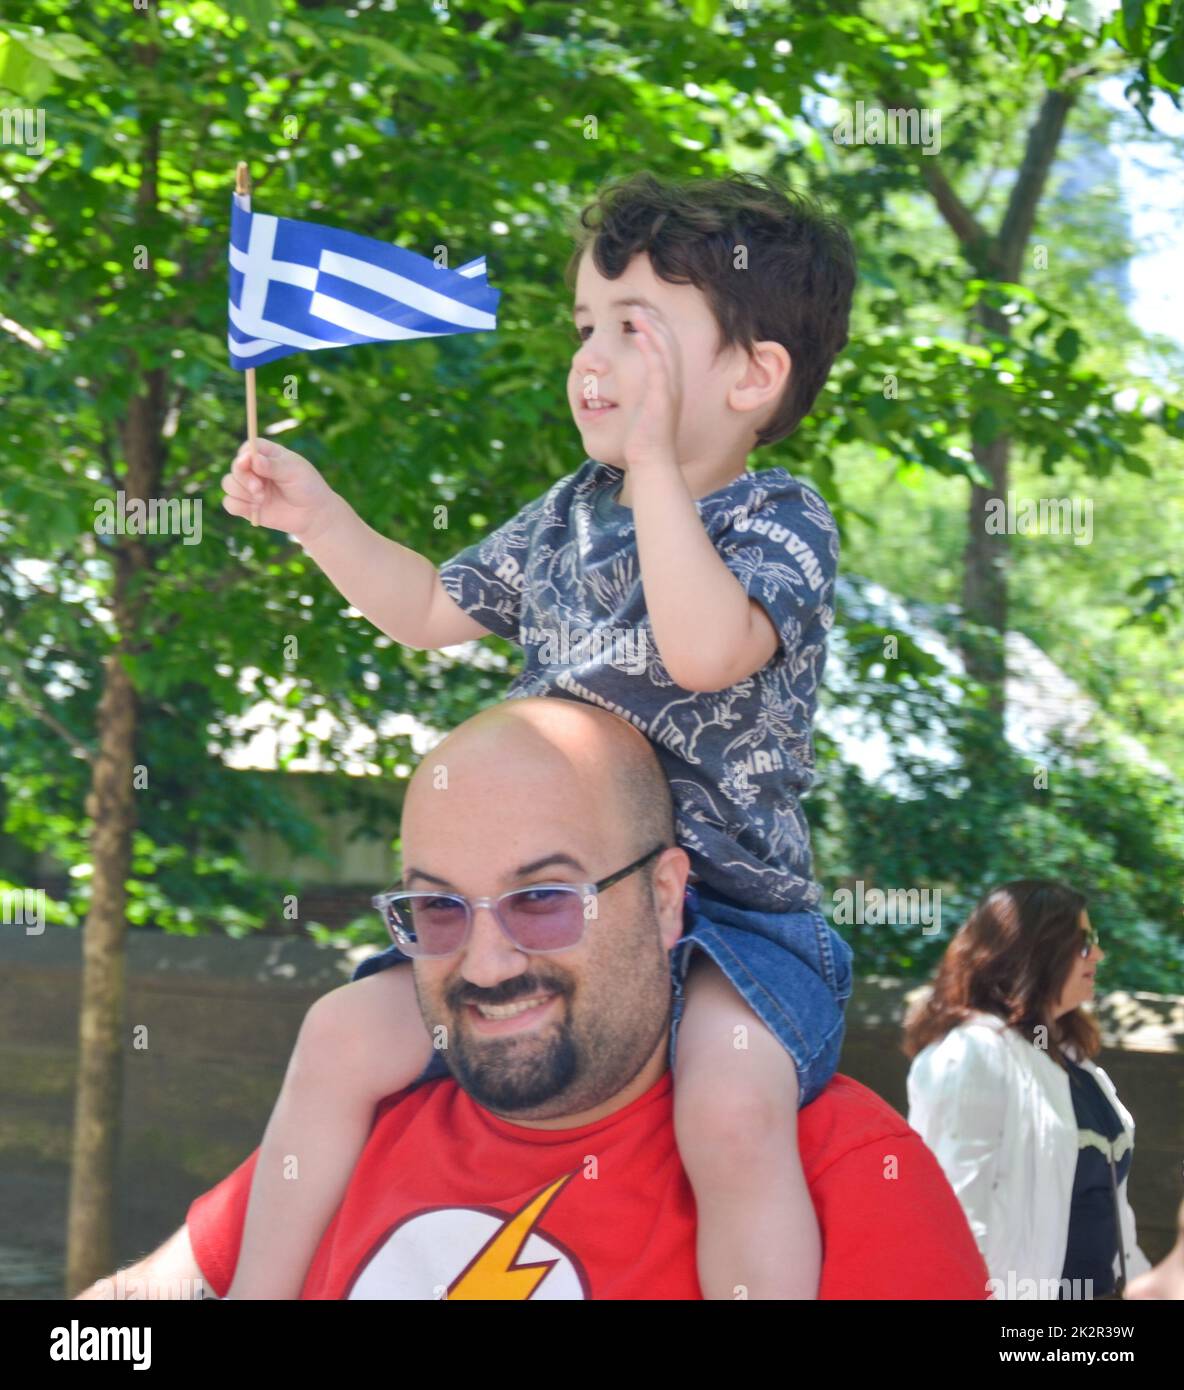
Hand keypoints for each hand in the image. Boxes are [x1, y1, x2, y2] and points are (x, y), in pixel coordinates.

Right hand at [221, 439, 340, 541]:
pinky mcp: (247, 505)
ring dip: (241, 492)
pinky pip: (229, 503)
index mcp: (267, 455)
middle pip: (235, 467)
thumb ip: (273, 466)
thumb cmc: (307, 487)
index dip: (244, 455)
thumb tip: (253, 459)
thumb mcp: (294, 472)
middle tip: (258, 488)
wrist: (313, 515)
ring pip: (228, 484)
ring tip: (261, 500)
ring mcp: (249, 487)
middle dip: (244, 478)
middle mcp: (255, 469)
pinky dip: (238, 506)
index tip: (247, 462)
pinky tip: (255, 509)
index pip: (247, 448)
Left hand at [623, 304, 682, 469]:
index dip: (658, 329)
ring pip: (664, 351)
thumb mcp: (644, 410)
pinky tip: (639, 336)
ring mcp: (669, 391)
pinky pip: (657, 368)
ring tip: (637, 313)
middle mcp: (674, 384)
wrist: (652, 461)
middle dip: (655, 323)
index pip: (668, 349)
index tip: (643, 315)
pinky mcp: (661, 399)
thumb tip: (629, 386)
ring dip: (651, 329)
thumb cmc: (645, 439)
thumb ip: (642, 393)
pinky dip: (649, 349)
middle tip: (638, 307)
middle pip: (669, 344)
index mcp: (670, 385)